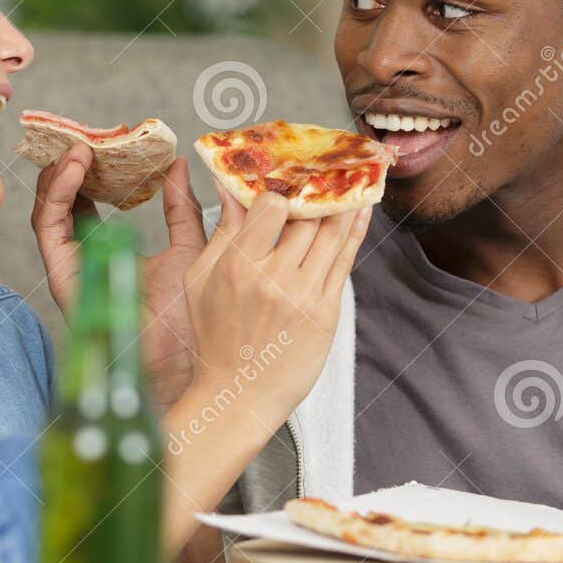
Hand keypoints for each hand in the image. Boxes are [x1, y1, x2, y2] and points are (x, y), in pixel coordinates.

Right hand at [31, 144, 206, 405]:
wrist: (184, 361)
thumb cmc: (189, 318)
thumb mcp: (188, 247)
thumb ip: (181, 209)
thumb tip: (176, 165)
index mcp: (107, 249)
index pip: (86, 198)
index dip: (91, 166)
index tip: (106, 140)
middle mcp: (83, 257)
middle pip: (61, 199)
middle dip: (69, 163)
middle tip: (87, 135)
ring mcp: (69, 266)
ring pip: (47, 208)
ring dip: (59, 172)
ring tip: (81, 146)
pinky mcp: (61, 275)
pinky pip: (48, 225)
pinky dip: (57, 191)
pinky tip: (76, 168)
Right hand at [180, 191, 370, 437]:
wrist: (238, 395)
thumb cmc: (213, 338)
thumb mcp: (201, 280)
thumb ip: (221, 232)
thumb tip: (232, 187)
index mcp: (238, 266)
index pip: (272, 206)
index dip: (280, 190)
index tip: (284, 183)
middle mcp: (273, 278)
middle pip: (306, 216)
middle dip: (316, 189)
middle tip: (327, 167)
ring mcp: (303, 296)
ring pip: (332, 233)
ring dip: (345, 202)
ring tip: (354, 178)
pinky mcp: (325, 312)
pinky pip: (345, 260)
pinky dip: (355, 230)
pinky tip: (361, 210)